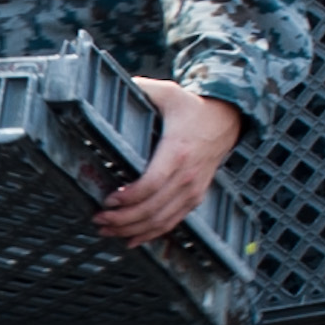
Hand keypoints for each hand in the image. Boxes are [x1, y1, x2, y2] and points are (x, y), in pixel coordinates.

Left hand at [99, 81, 241, 245]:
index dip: (129, 197)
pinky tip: (131, 239)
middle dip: (122, 219)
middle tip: (98, 219)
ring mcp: (193, 190)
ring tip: (107, 229)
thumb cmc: (190, 107)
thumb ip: (139, 89)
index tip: (108, 199)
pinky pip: (172, 222)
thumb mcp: (166, 92)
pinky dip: (151, 234)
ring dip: (132, 230)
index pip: (152, 184)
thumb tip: (106, 85)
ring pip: (161, 221)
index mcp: (177, 151)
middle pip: (153, 208)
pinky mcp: (195, 197)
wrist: (226, 120)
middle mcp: (187, 175)